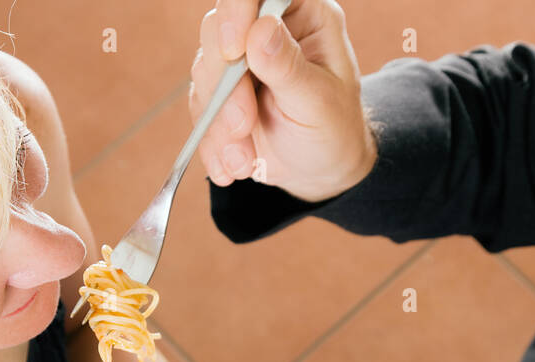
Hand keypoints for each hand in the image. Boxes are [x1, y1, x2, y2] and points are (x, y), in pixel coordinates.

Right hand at [190, 0, 376, 202]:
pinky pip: (200, 106)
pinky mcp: (220, 91)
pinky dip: (211, 141)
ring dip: (218, 122)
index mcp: (304, 15)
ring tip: (244, 160)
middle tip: (243, 126)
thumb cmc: (334, 130)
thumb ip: (289, 67)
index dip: (237, 11)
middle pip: (219, 29)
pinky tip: (231, 166)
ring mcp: (240, 60)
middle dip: (225, 85)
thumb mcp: (320, 103)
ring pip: (204, 70)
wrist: (319, 171)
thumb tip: (260, 31)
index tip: (233, 51)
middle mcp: (267, 29)